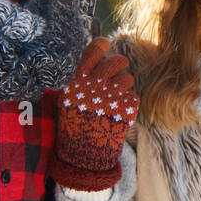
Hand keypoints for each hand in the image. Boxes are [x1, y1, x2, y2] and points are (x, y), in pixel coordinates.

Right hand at [50, 38, 138, 191]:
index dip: (101, 45)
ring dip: (123, 85)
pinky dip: (127, 103)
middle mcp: (95, 88)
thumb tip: (93, 58)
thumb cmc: (75, 127)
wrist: (85, 157)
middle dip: (119, 64)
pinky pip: (133, 96)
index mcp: (77, 83)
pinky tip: (118, 113)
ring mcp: (111, 98)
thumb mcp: (68, 101)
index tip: (106, 43)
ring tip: (114, 98)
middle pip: (116, 61)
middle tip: (116, 71)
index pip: (93, 52)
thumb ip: (79, 80)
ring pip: (127, 78)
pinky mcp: (126, 110)